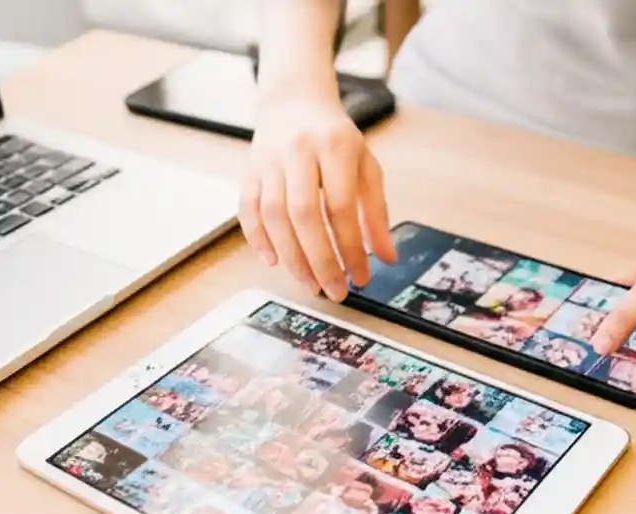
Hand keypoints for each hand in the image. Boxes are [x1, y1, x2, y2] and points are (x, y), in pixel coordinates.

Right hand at [239, 90, 395, 300]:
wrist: (294, 102)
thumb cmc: (334, 139)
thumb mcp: (365, 166)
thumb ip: (376, 212)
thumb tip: (387, 258)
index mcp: (335, 146)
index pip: (341, 206)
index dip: (351, 246)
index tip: (361, 276)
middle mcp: (298, 151)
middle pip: (304, 214)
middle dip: (320, 259)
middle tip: (334, 290)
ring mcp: (269, 161)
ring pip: (274, 216)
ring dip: (292, 257)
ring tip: (310, 284)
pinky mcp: (249, 172)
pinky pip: (247, 210)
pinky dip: (258, 239)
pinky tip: (274, 261)